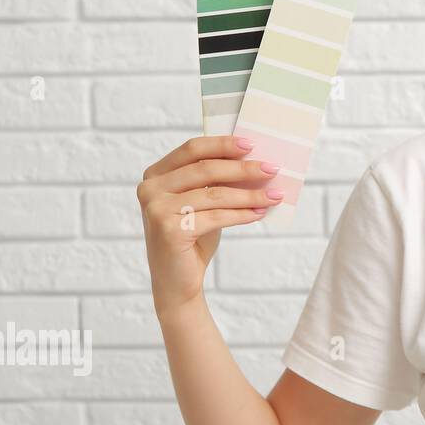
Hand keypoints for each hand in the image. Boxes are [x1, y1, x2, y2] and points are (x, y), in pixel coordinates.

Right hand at [137, 135, 283, 319]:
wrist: (177, 280)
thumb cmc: (193, 235)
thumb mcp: (202, 202)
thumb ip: (215, 180)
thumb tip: (254, 161)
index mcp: (156, 174)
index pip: (192, 148)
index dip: (223, 144)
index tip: (252, 144)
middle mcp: (150, 188)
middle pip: (206, 168)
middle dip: (244, 168)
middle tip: (273, 169)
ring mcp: (156, 209)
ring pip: (215, 194)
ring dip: (250, 194)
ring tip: (275, 195)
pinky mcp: (169, 230)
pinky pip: (217, 216)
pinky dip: (243, 214)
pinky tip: (260, 213)